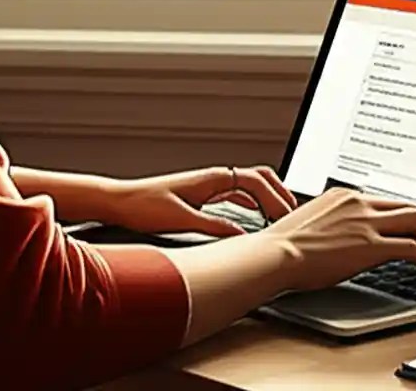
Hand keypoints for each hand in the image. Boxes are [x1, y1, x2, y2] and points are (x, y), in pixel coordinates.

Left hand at [104, 166, 297, 236]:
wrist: (121, 201)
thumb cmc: (144, 206)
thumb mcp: (182, 219)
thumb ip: (214, 227)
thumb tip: (242, 237)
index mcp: (212, 179)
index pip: (256, 181)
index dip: (275, 198)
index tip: (286, 216)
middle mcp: (214, 178)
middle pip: (260, 177)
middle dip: (280, 193)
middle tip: (294, 216)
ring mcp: (210, 185)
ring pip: (250, 185)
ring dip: (269, 198)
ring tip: (282, 218)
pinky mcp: (204, 194)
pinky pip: (238, 194)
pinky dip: (254, 203)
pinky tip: (257, 219)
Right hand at [264, 187, 415, 290]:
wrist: (276, 254)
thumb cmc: (285, 245)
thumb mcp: (313, 222)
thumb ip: (334, 223)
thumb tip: (343, 237)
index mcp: (344, 195)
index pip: (386, 201)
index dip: (405, 215)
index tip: (412, 225)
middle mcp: (359, 203)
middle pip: (407, 206)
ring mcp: (366, 223)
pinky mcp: (372, 246)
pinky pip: (413, 248)